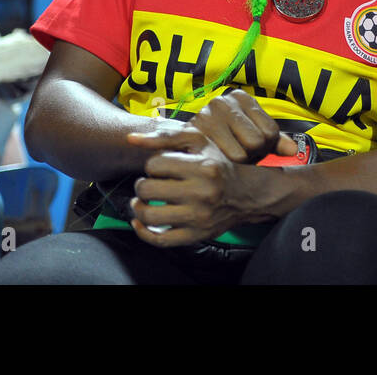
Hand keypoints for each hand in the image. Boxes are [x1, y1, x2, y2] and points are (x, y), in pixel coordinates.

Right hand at [128, 92, 298, 162]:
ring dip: (227, 162)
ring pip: (230, 153)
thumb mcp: (259, 138)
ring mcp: (203, 117)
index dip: (262, 148)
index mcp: (241, 98)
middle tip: (236, 156)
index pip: (265, 134)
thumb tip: (291, 150)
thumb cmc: (236, 141)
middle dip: (246, 156)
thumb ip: (276, 142)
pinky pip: (169, 137)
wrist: (204, 136)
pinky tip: (136, 141)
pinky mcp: (185, 132)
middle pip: (250, 145)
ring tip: (221, 159)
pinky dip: (152, 140)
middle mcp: (221, 102)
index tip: (252, 149)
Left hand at [129, 140, 273, 246]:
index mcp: (202, 168)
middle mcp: (201, 193)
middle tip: (148, 184)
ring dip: (138, 208)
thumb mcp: (200, 143)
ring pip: (149, 215)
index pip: (155, 165)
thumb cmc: (219, 165)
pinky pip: (160, 240)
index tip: (159, 167)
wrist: (247, 194)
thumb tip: (130, 139)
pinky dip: (144, 232)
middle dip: (142, 185)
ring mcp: (198, 217)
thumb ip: (167, 137)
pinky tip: (141, 222)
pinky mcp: (195, 235)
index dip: (152, 165)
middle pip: (147, 189)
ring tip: (142, 201)